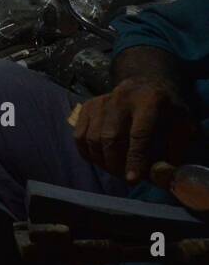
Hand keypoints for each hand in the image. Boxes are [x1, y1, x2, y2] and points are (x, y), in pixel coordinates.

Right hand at [73, 77, 196, 183]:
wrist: (147, 84)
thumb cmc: (168, 111)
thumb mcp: (184, 126)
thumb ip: (175, 150)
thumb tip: (159, 173)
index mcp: (150, 100)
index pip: (139, 133)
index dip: (135, 158)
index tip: (133, 179)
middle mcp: (122, 97)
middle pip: (110, 137)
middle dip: (116, 163)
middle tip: (125, 177)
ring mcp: (102, 101)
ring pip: (92, 138)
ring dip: (101, 161)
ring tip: (114, 170)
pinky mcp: (88, 106)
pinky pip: (79, 136)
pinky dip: (87, 153)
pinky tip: (100, 160)